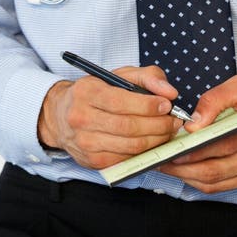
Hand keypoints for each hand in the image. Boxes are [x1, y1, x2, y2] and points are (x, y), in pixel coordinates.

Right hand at [37, 65, 182, 169]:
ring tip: (168, 132)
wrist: (62, 115)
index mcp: (87, 91)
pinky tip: (153, 143)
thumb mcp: (119, 75)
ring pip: (130, 146)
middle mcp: (82, 117)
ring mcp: (85, 142)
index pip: (121, 102)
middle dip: (158, 125)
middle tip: (174, 121)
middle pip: (128, 127)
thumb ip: (147, 77)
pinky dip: (144, 153)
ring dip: (156, 140)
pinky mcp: (91, 161)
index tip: (167, 105)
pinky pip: (125, 159)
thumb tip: (170, 93)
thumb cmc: (97, 91)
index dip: (148, 105)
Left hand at [158, 74, 236, 192]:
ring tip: (169, 166)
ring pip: (217, 185)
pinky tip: (190, 169)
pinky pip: (227, 186)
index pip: (216, 148)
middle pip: (213, 173)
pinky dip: (205, 181)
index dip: (189, 151)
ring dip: (190, 178)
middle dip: (182, 170)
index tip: (167, 147)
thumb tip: (193, 122)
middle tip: (160, 161)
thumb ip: (216, 100)